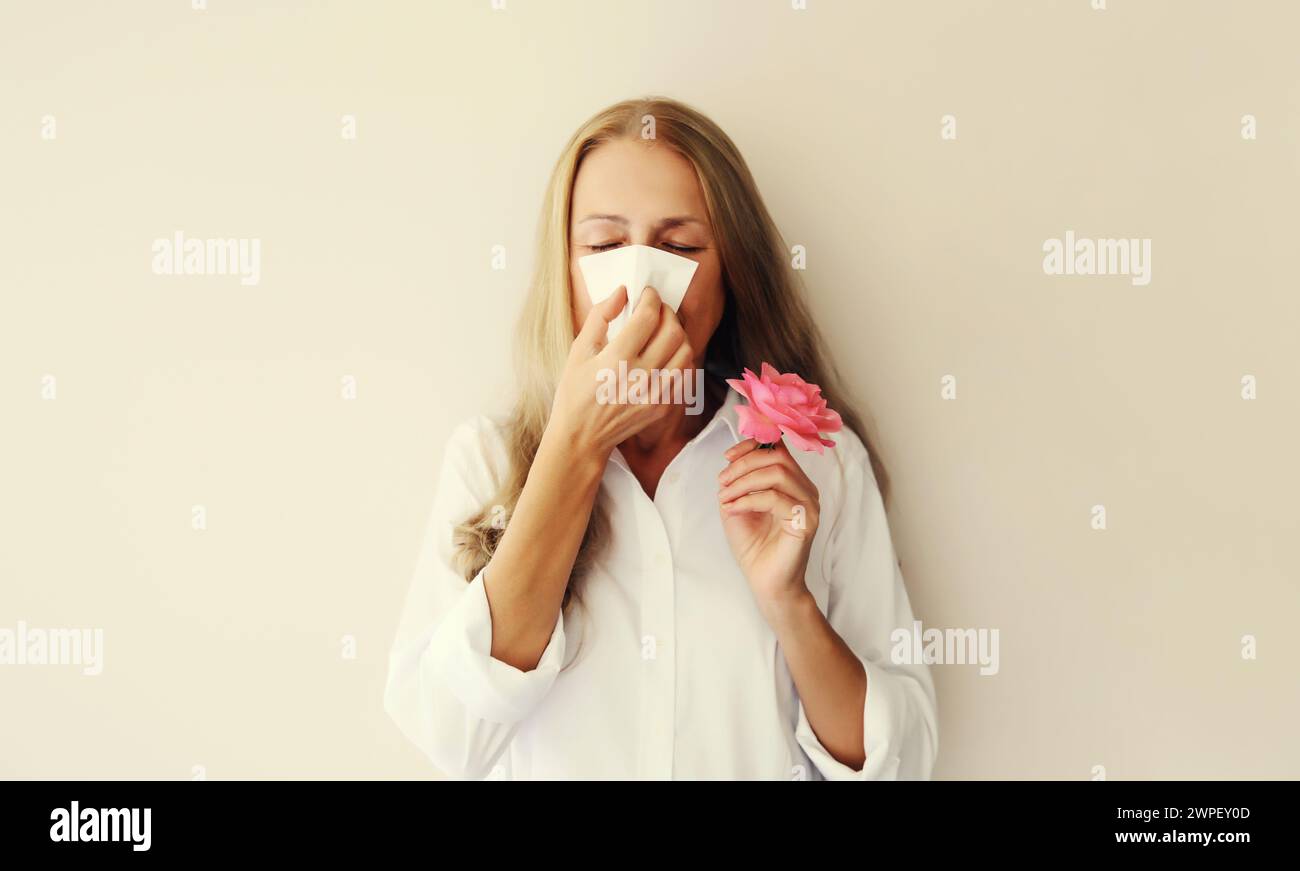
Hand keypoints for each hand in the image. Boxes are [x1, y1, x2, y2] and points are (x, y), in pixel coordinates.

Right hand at [546, 286, 692, 461]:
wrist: (582, 437)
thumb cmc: (575, 392)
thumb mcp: (578, 351)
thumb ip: (600, 317)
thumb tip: (622, 291)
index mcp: (615, 360)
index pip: (647, 317)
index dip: (651, 298)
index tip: (647, 294)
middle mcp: (639, 377)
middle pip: (672, 331)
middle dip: (667, 312)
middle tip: (656, 309)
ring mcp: (655, 394)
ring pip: (686, 351)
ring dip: (678, 334)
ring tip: (663, 330)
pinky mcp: (663, 406)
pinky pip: (686, 374)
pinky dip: (681, 357)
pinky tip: (666, 353)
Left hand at [717, 438, 819, 612]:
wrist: (765, 582)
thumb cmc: (754, 545)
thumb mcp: (738, 504)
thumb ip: (739, 480)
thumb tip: (733, 458)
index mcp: (793, 482)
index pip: (778, 448)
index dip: (751, 445)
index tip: (726, 457)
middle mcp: (806, 490)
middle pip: (777, 457)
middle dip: (744, 464)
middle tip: (722, 481)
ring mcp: (809, 505)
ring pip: (777, 474)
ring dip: (744, 482)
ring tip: (725, 497)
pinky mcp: (805, 522)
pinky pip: (775, 498)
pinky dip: (748, 500)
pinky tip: (733, 509)